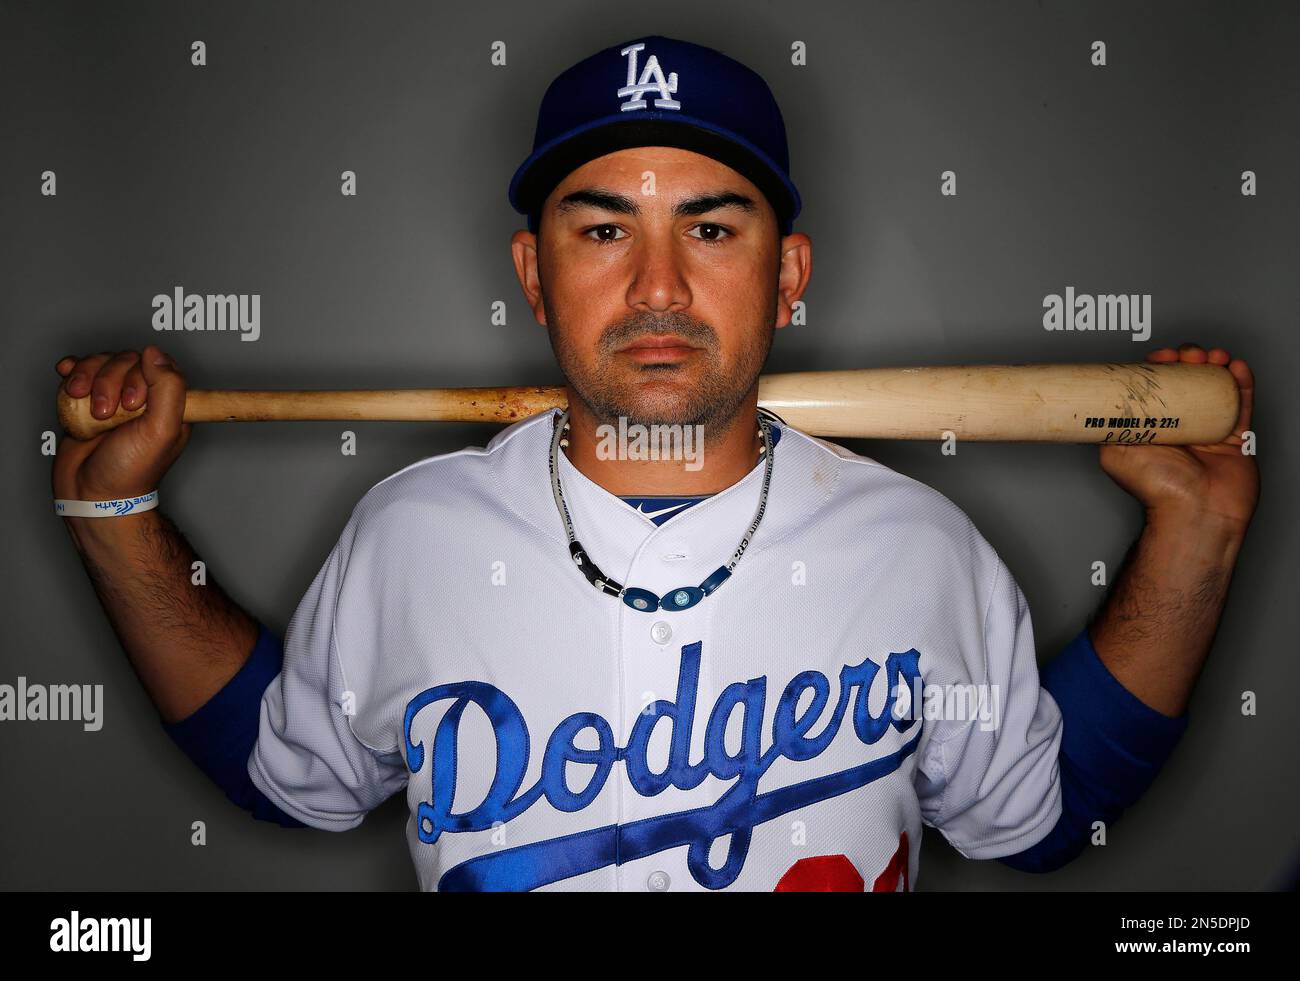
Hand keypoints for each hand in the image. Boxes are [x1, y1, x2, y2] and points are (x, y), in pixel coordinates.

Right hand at [51, 345, 191, 501]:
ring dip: (87, 379)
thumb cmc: (130, 472)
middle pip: (124, 360)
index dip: (140, 376)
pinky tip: (67, 378)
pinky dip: (71, 371)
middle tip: (105, 414)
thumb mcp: (161, 431)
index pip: (157, 364)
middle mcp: (143, 399)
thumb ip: (168, 388)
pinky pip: (78, 372)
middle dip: (108, 382)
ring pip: (100, 363)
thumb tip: (155, 352)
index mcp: (169, 404)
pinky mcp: (86, 402)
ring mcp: (113, 398)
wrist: (91, 494)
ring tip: (85, 407)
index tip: (132, 405)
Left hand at [1098, 343, 1258, 531]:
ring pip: (1215, 386)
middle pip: (1188, 381)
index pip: (1157, 387)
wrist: (1194, 512)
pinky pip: (1242, 403)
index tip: (1162, 357)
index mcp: (1154, 427)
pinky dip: (1242, 382)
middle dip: (1189, 360)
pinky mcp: (1235, 436)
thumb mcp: (1115, 451)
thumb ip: (1109, 425)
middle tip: (1188, 354)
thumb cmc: (1157, 489)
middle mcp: (1181, 426)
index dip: (1159, 367)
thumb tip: (1096, 404)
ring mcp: (1209, 428)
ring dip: (1215, 365)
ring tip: (1212, 357)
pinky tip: (1236, 366)